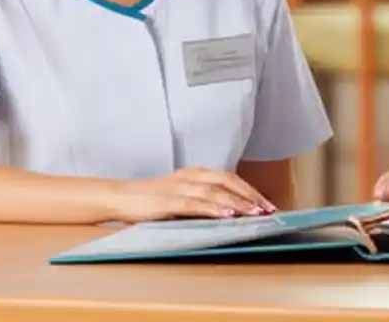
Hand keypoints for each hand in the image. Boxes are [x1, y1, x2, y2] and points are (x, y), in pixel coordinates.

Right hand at [110, 167, 276, 222]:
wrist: (120, 198)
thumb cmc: (150, 200)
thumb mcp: (180, 196)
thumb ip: (202, 200)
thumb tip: (230, 214)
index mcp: (194, 173)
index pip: (229, 178)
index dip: (249, 189)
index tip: (266, 203)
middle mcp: (190, 176)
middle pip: (227, 181)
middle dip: (250, 196)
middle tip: (268, 210)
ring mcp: (179, 187)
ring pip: (215, 192)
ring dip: (237, 203)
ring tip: (254, 214)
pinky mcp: (168, 201)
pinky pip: (196, 204)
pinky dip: (214, 209)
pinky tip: (227, 216)